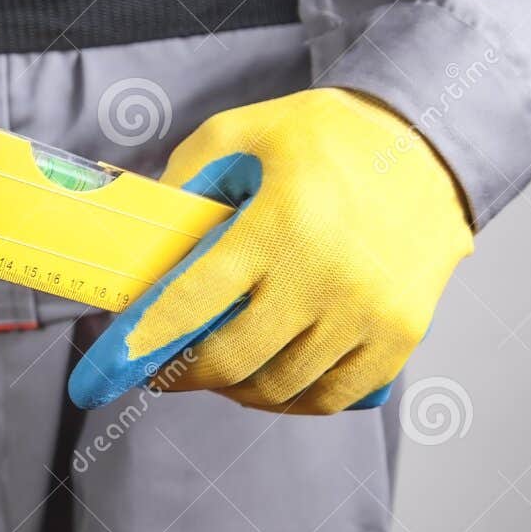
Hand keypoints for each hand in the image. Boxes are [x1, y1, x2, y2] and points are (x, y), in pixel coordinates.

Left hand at [68, 88, 472, 414]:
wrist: (429, 141)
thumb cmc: (324, 136)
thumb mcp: (242, 131)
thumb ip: (185, 181)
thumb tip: (143, 247)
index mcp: (278, 222)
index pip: (189, 305)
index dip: (138, 348)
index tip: (101, 374)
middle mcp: (323, 275)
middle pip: (230, 361)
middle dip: (183, 374)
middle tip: (163, 368)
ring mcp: (366, 312)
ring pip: (278, 388)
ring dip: (235, 389)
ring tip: (218, 368)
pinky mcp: (399, 335)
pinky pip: (332, 398)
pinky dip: (291, 401)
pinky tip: (269, 381)